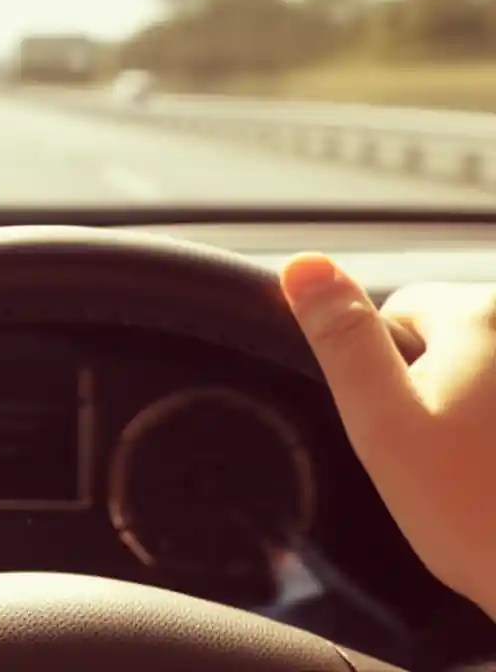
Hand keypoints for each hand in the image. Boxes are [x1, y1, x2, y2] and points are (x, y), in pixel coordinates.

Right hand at [281, 253, 495, 614]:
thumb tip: (302, 264)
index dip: (385, 370)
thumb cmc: (476, 516)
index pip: (401, 309)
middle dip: (440, 386)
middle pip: (454, 334)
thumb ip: (342, 338)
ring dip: (478, 408)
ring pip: (486, 368)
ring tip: (483, 473)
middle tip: (444, 458)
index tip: (407, 427)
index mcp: (482, 313)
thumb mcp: (384, 423)